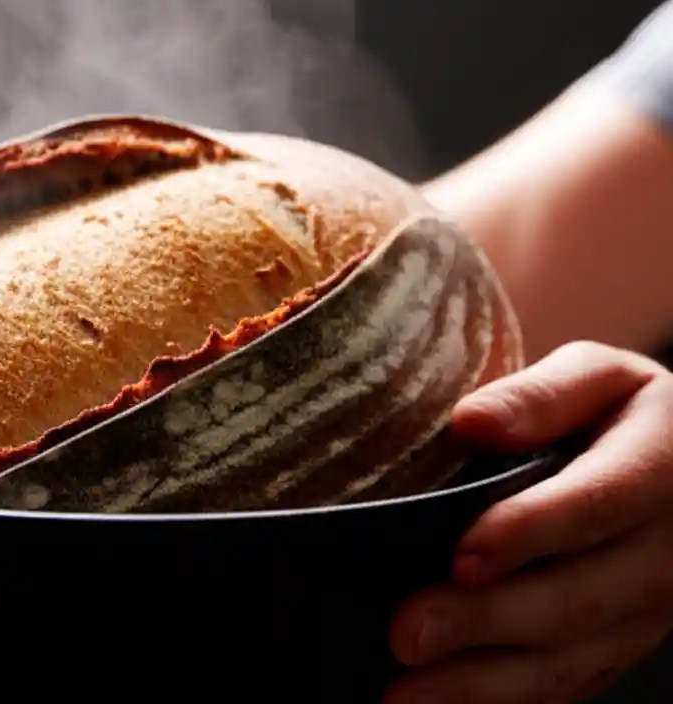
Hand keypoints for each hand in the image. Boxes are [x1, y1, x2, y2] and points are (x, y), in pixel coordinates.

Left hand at [385, 341, 672, 702]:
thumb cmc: (619, 413)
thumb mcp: (601, 377)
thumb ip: (543, 395)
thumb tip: (471, 422)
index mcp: (662, 468)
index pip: (599, 504)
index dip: (533, 532)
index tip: (465, 554)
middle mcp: (666, 554)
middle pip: (578, 597)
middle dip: (486, 621)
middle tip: (404, 633)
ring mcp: (648, 612)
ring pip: (571, 658)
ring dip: (482, 682)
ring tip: (402, 694)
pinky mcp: (621, 646)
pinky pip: (568, 684)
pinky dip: (500, 701)